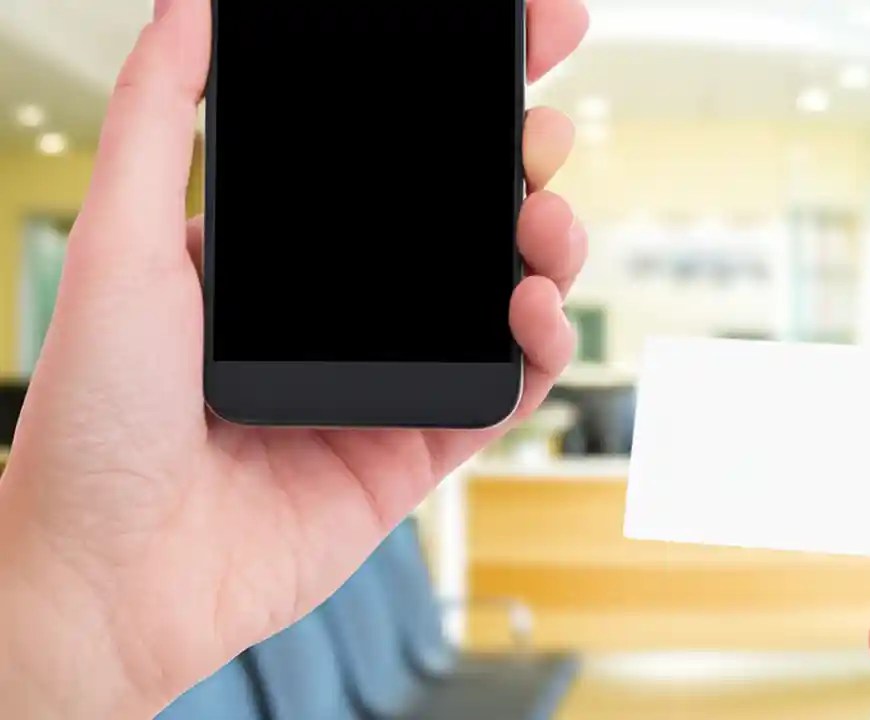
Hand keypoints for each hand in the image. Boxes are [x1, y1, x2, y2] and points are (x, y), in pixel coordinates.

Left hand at [0, 0, 589, 716]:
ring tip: (544, 227)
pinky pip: (509, 387)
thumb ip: (152, 123)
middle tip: (538, 134)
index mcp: (288, 248)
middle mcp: (348, 305)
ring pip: (504, 293)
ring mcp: (390, 374)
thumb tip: (187, 6)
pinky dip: (544, 347)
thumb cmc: (93, 421)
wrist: (112, 578)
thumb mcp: (118, 247)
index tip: (520, 39)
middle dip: (519, 162)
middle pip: (463, 216)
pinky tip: (533, 315)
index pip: (390, 154)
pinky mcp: (420, 446)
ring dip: (548, 248)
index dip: (459, 95)